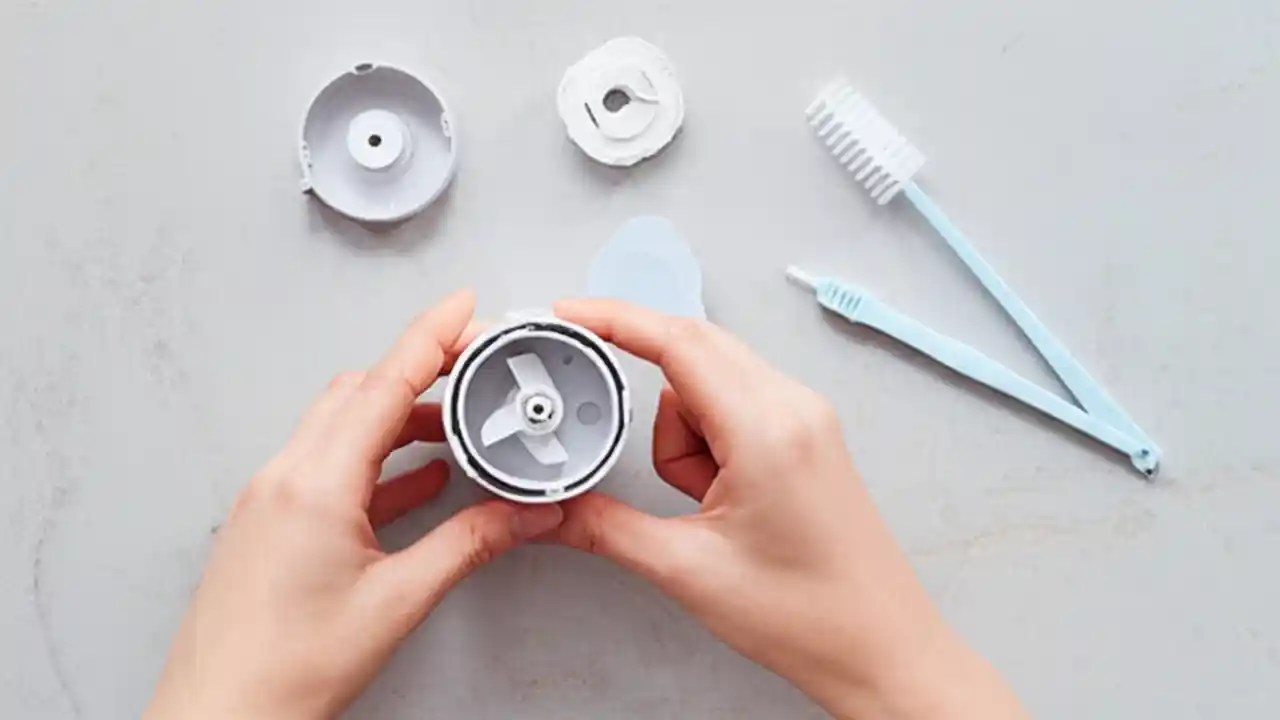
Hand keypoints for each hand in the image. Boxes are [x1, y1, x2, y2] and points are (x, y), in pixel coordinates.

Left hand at [146, 290, 563, 719]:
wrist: (220, 717)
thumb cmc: (285, 669)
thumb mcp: (398, 601)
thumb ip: (470, 543)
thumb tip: (525, 513)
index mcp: (315, 484)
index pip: (385, 385)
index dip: (431, 337)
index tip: (463, 306)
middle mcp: (285, 478)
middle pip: (360, 393)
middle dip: (420, 370)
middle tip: (470, 364)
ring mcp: (271, 498)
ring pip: (341, 426)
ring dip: (399, 416)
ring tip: (454, 425)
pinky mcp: (269, 522)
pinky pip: (328, 465)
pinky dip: (376, 460)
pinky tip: (414, 478)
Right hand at [551, 299, 1025, 719]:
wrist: (880, 648)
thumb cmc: (810, 615)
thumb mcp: (687, 570)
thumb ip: (606, 527)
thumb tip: (556, 506)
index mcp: (767, 430)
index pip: (678, 343)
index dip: (615, 319)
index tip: (570, 314)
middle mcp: (794, 408)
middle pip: (691, 354)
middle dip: (646, 396)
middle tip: (604, 421)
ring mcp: (806, 419)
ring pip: (710, 386)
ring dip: (683, 436)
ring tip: (701, 503)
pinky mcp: (808, 436)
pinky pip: (735, 407)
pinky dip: (708, 440)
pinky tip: (717, 495)